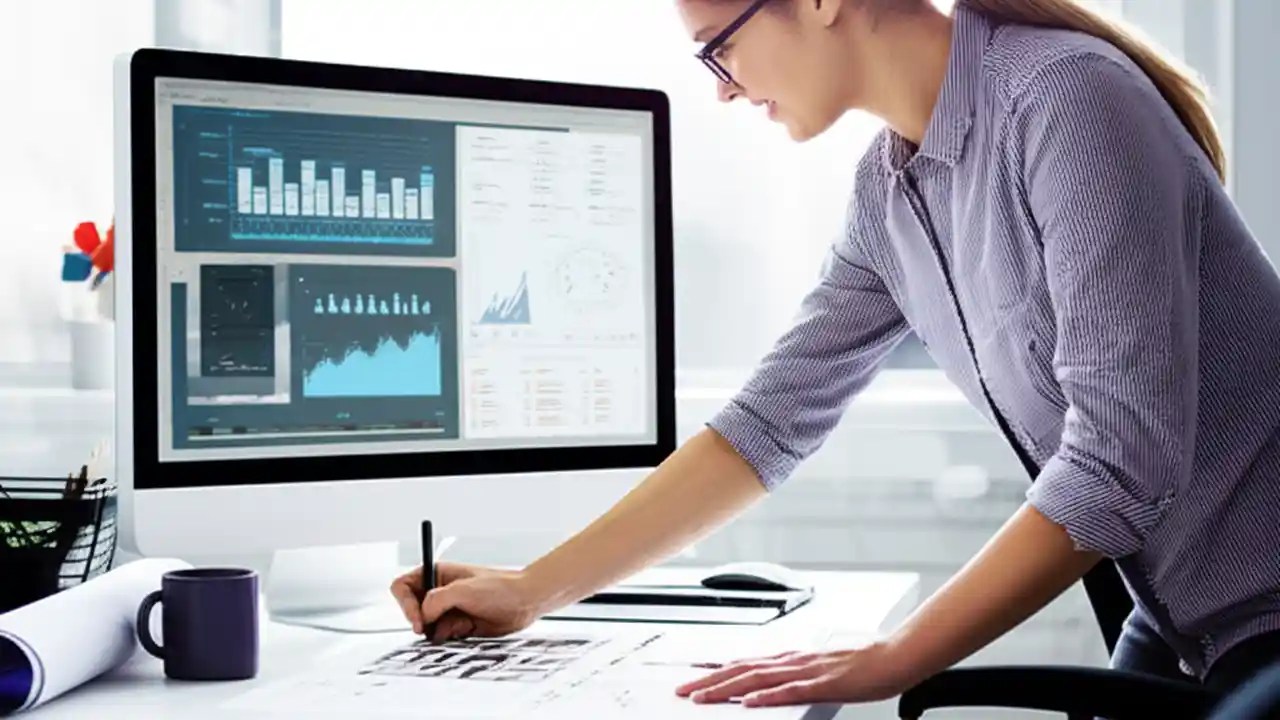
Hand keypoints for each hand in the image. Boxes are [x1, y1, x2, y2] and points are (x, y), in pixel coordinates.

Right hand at [389, 562, 541, 641]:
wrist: (525, 601)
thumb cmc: (500, 587)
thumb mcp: (463, 590)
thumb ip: (436, 600)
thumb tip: (424, 616)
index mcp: (437, 574)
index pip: (404, 587)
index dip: (405, 604)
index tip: (418, 620)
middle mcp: (440, 591)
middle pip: (413, 610)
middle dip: (422, 622)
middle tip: (431, 630)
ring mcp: (449, 609)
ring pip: (428, 627)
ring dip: (440, 630)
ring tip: (461, 625)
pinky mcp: (459, 625)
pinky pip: (443, 636)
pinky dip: (451, 637)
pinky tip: (468, 629)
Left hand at [674, 643, 912, 707]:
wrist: (895, 657)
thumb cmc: (863, 665)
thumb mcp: (821, 671)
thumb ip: (796, 678)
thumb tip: (771, 688)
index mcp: (792, 658)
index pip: (746, 663)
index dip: (716, 671)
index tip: (693, 679)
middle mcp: (793, 660)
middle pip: (742, 669)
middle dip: (709, 681)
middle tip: (683, 691)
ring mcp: (807, 670)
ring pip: (758, 678)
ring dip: (727, 688)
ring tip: (702, 698)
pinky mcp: (824, 683)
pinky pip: (791, 690)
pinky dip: (767, 696)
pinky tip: (750, 702)